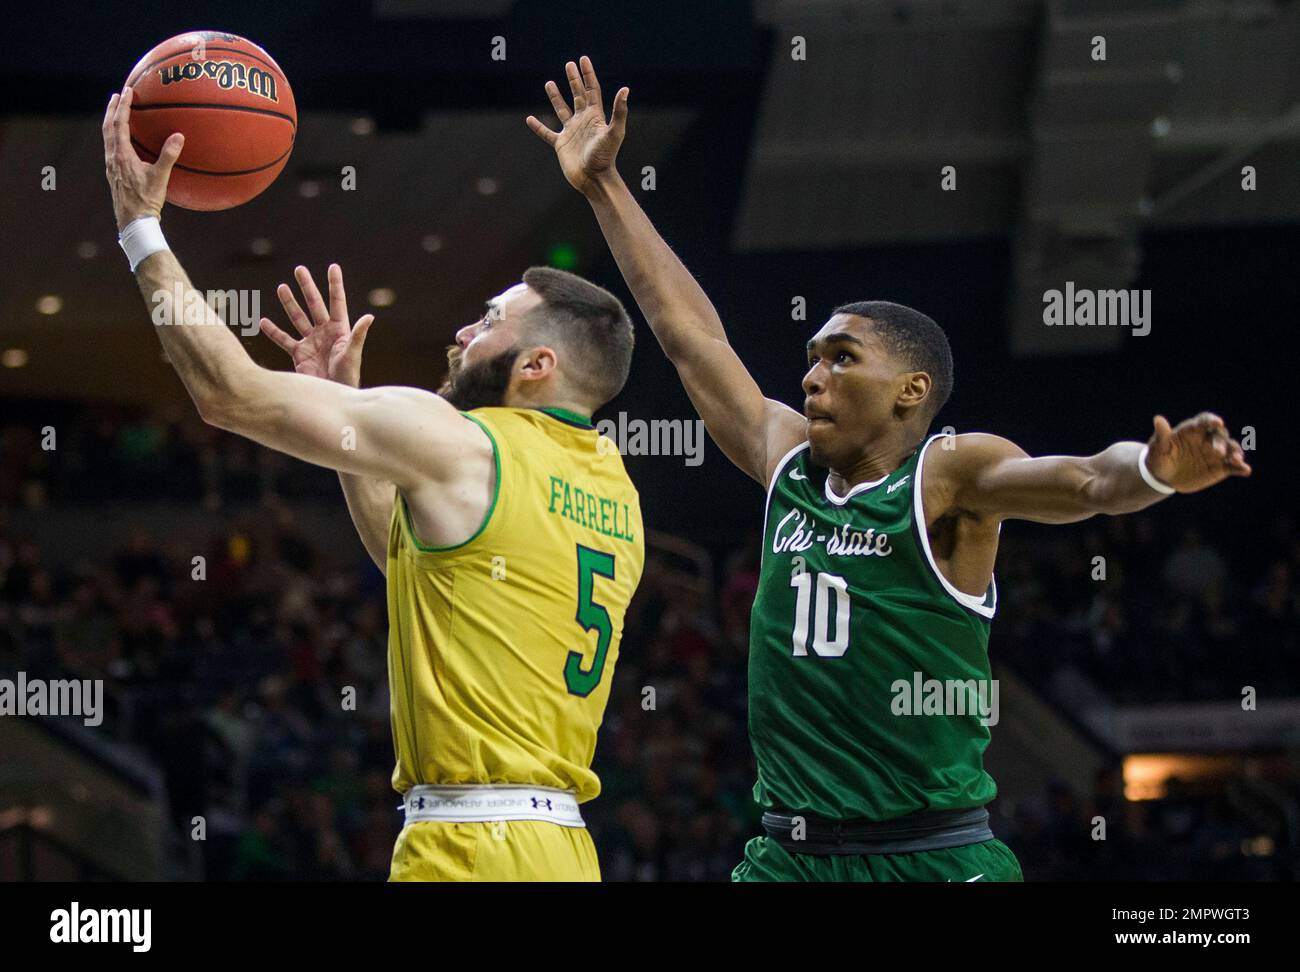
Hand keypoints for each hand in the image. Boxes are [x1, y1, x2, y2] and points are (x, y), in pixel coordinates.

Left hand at [103, 86, 182, 231]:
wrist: (134, 221)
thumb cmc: (147, 201)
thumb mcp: (160, 178)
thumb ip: (168, 156)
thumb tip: (179, 136)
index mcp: (121, 156)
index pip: (119, 124)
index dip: (123, 106)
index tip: (126, 91)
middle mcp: (112, 158)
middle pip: (107, 127)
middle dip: (112, 109)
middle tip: (117, 95)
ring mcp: (111, 166)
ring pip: (107, 137)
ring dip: (111, 122)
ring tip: (116, 112)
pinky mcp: (114, 174)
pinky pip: (111, 148)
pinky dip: (114, 136)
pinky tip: (123, 140)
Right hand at [259, 264, 375, 386]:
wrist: (334, 395)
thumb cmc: (348, 376)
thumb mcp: (352, 354)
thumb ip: (358, 335)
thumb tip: (369, 316)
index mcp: (340, 329)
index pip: (337, 302)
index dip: (335, 284)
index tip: (333, 267)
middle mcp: (325, 332)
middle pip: (314, 305)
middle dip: (307, 287)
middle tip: (299, 269)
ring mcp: (311, 342)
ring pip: (298, 318)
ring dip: (289, 303)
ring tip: (281, 287)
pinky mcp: (299, 354)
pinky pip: (284, 340)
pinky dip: (274, 332)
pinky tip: (263, 322)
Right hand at [526, 56, 628, 194]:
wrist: (594, 179)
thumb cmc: (605, 157)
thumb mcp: (614, 132)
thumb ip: (619, 111)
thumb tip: (625, 89)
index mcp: (595, 116)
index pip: (592, 90)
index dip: (588, 74)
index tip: (583, 59)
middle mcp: (583, 121)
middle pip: (578, 95)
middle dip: (574, 80)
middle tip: (569, 64)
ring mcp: (571, 132)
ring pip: (562, 110)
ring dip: (556, 97)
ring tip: (549, 83)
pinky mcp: (561, 144)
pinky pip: (547, 133)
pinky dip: (538, 127)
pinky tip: (530, 119)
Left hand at [1144, 412, 1251, 492]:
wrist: (1164, 476)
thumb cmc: (1159, 458)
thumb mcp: (1158, 448)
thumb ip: (1162, 434)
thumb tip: (1158, 419)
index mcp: (1193, 430)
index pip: (1205, 421)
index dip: (1212, 420)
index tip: (1217, 423)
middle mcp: (1208, 439)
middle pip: (1220, 436)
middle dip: (1221, 442)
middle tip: (1217, 452)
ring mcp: (1216, 453)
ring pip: (1231, 449)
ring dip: (1236, 453)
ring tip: (1236, 460)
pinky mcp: (1221, 468)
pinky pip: (1233, 467)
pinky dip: (1241, 468)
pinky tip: (1246, 470)